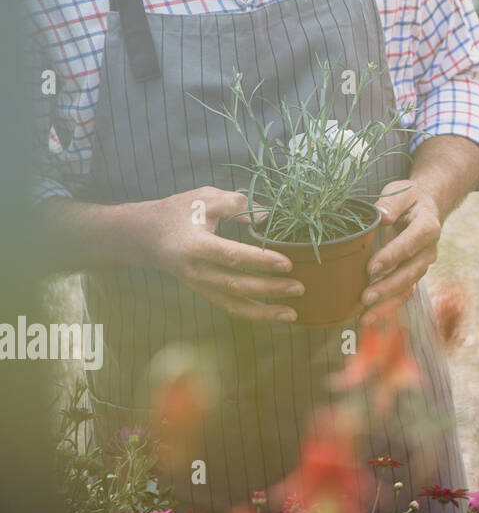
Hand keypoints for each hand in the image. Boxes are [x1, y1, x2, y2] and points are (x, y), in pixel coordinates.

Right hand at [136, 186, 302, 322]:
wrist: (145, 235)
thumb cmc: (179, 212)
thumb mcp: (205, 198)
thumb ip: (236, 204)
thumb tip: (267, 217)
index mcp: (196, 245)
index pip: (231, 256)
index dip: (259, 261)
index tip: (287, 263)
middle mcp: (196, 271)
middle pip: (235, 285)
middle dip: (269, 289)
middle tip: (299, 287)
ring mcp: (199, 286)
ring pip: (233, 305)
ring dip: (264, 312)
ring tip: (293, 314)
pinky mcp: (204, 292)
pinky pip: (230, 307)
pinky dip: (253, 314)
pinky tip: (276, 315)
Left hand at [363, 178, 441, 326]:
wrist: (425, 207)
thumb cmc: (409, 199)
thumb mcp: (401, 192)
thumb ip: (391, 203)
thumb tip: (382, 215)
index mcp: (428, 226)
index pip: (412, 242)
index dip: (393, 255)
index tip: (372, 267)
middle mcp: (429, 249)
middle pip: (411, 271)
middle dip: (388, 286)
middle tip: (366, 296)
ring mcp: (422, 265)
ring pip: (408, 287)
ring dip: (387, 302)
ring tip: (365, 315)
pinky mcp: (413, 275)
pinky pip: (403, 294)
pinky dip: (388, 308)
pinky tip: (370, 318)